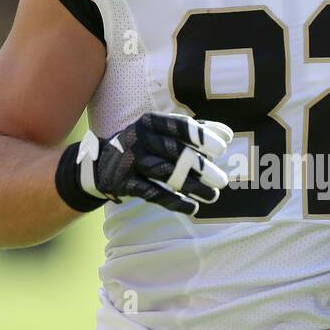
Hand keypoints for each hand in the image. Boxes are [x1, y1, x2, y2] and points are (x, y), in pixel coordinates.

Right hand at [76, 112, 233, 216]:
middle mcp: (139, 137)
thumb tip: (227, 134)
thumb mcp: (162, 132)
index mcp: (151, 121)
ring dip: (192, 187)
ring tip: (212, 196)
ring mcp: (130, 160)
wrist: (103, 165)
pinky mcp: (125, 182)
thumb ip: (193, 131)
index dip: (202, 137)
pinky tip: (192, 208)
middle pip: (176, 152)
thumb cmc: (144, 146)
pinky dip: (174, 202)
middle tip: (223, 180)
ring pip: (166, 174)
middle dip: (202, 167)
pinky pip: (153, 193)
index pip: (180, 126)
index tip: (223, 148)